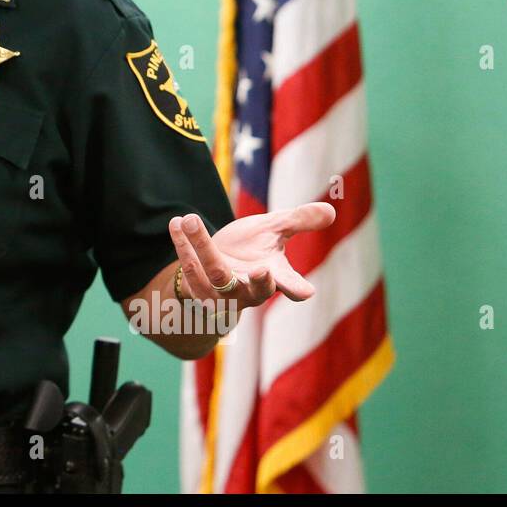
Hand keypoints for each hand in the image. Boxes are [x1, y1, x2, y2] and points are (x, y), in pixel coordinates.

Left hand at [167, 202, 336, 307]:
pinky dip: (182, 246)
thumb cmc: (251, 248)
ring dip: (200, 246)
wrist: (216, 265)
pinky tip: (176, 223)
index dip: (297, 288)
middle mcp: (248, 291)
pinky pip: (188, 270)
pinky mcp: (197, 290)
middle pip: (253, 289)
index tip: (307, 292)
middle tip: (263, 270)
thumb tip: (331, 211)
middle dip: (257, 282)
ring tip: (189, 218)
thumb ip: (298, 220)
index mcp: (272, 277)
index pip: (288, 284)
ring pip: (213, 274)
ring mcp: (221, 294)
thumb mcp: (274, 230)